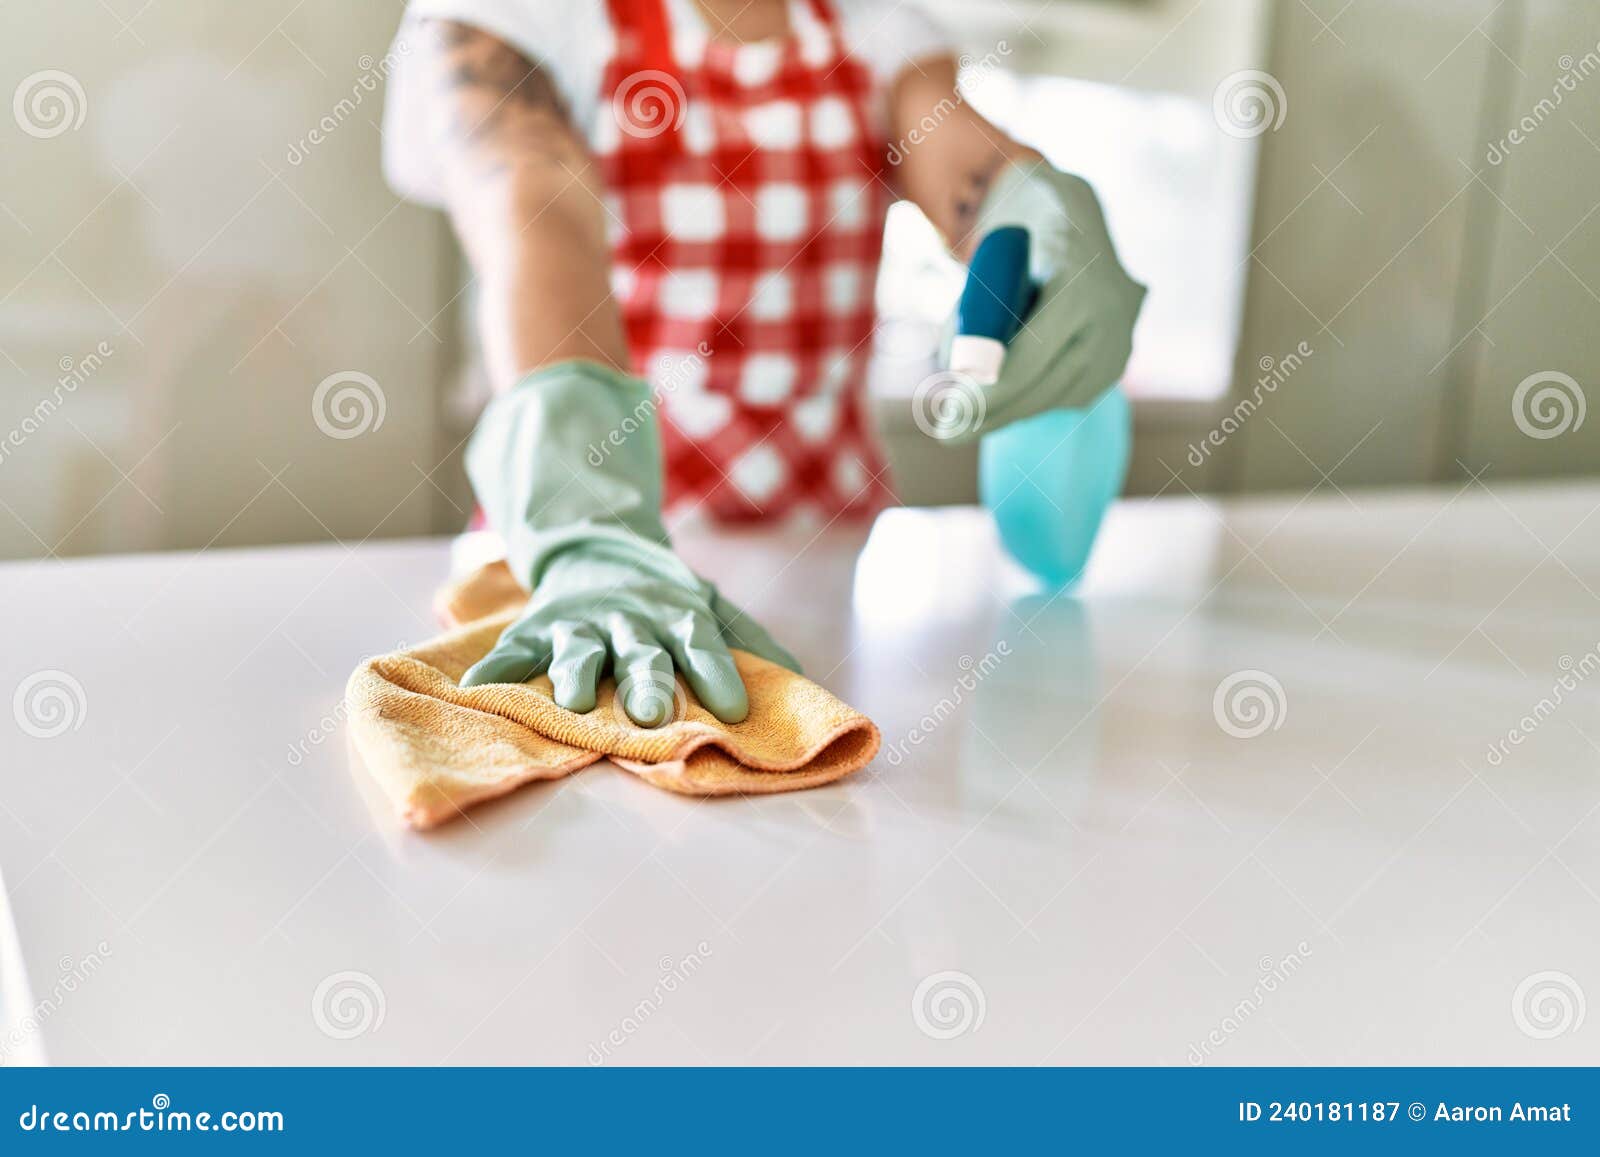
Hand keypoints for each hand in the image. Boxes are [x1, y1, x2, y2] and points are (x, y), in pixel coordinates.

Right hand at [460, 541, 797, 725]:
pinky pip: (514, 648)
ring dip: (573, 674)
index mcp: (679, 616)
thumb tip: (801, 682)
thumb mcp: (710, 607)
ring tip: (569, 704)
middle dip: (646, 683)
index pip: (705, 644)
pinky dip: (496, 668)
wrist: (598, 549)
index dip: (720, 674)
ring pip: (579, 649)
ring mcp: (581, 621)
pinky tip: (478, 689)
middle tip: (653, 716)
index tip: (736, 709)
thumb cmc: (665, 598)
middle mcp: (631, 619)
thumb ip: (750, 642)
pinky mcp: (537, 625)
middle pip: (642, 652)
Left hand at [939, 161, 1144, 443]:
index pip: (1030, 356)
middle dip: (991, 414)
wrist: (1072, 213)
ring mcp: (1121, 340)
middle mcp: (1110, 315)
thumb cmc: (1020, 227)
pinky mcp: (1118, 361)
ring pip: (1057, 397)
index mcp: (1078, 282)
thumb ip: (970, 306)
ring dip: (1008, 415)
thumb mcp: (989, 252)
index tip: (952, 412)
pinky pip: (1070, 396)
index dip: (990, 392)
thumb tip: (954, 369)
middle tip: (946, 433)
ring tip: (961, 426)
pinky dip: (1032, 403)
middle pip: (1044, 385)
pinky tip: (999, 410)